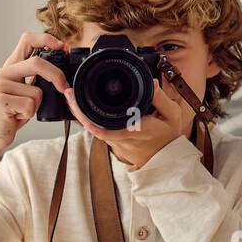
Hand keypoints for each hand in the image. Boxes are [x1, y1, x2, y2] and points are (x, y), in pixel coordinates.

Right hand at [0, 32, 69, 156]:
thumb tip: (63, 75)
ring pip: (37, 91)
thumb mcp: (24, 91)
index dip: (47, 39)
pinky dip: (29, 115)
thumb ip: (37, 78)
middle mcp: (5, 72)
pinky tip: (17, 116)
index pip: (28, 40)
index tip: (62, 47)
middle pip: (37, 62)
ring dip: (37, 105)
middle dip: (56, 76)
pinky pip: (30, 106)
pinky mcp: (0, 101)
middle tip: (64, 88)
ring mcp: (1, 86)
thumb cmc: (12, 113)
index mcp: (12, 66)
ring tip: (23, 110)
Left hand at [66, 74, 190, 167]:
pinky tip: (84, 109)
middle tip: (69, 93)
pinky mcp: (116, 145)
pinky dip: (90, 121)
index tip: (78, 101)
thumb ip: (161, 98)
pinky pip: (100, 132)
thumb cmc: (169, 136)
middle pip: (93, 126)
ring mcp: (117, 144)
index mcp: (135, 129)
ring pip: (94, 129)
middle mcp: (122, 138)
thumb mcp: (172, 115)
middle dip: (79, 110)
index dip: (89, 117)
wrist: (168, 158)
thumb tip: (151, 82)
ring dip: (83, 115)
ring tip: (73, 97)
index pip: (107, 126)